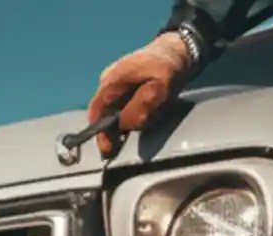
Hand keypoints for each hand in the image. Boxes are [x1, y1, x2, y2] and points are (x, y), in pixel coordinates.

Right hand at [87, 32, 194, 156]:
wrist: (174, 49)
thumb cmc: (168, 68)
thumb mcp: (160, 87)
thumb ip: (141, 106)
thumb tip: (123, 125)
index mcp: (113, 79)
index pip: (97, 110)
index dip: (99, 131)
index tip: (106, 150)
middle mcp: (107, 80)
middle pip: (102, 112)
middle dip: (110, 130)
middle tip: (119, 147)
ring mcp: (111, 81)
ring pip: (110, 110)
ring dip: (120, 123)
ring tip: (133, 131)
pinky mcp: (120, 85)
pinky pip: (118, 105)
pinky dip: (124, 115)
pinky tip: (136, 119)